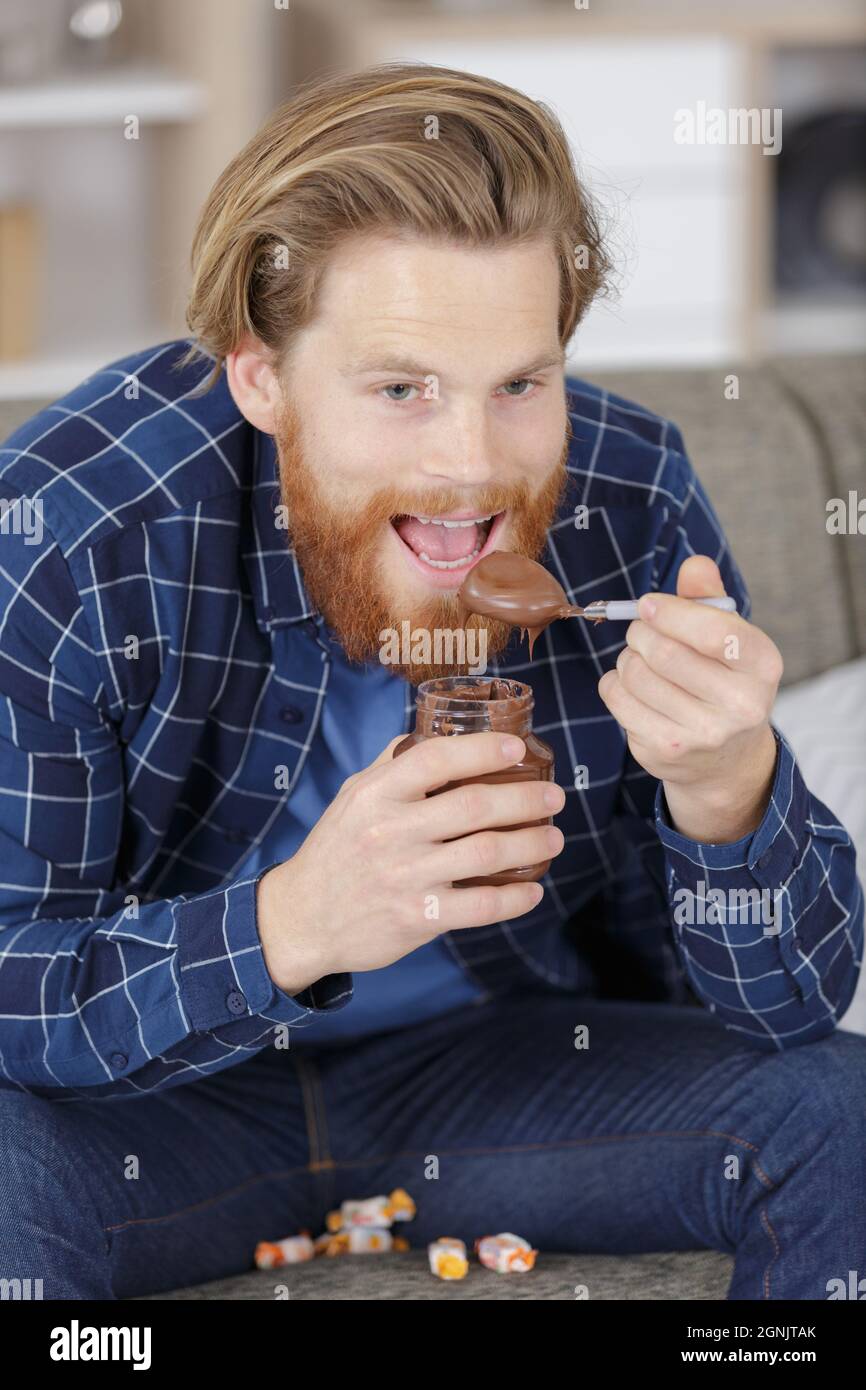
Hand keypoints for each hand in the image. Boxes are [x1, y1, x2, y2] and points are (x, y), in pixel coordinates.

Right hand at [257, 732, 565, 994]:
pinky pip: (479, 906)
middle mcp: (391, 832)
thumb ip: (393, 765)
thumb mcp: (354, 797)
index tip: (516, 748)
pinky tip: (533, 890)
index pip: (434, 758)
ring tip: (554, 837)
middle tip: (554, 796)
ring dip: (531, 844)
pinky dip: (514, 899)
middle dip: (525, 799)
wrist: (302, 917)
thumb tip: (434, 731)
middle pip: (473, 806)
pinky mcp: (418, 917)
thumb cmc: (337, 849)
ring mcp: (405, 876)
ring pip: (486, 854)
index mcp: (377, 795)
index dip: (481, 749)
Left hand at [597, 555, 781, 842]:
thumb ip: (709, 598)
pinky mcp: (666, 750)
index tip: (648, 605)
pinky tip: (630, 685)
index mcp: (763, 665)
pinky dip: (613, 683)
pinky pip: (618, 699)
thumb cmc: (723, 680)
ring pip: (637, 675)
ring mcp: (703, 734)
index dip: (672, 612)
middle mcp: (741, 705)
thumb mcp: (729, 638)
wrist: (725, 759)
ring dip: (626, 658)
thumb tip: (695, 564)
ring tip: (638, 659)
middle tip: (640, 631)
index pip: (716, 632)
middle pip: (666, 653)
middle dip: (641, 633)